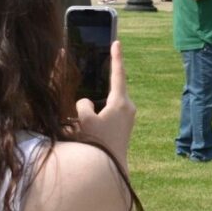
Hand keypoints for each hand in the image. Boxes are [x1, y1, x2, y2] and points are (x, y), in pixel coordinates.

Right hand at [76, 41, 134, 168]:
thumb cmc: (97, 144)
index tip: (117, 42)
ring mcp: (128, 117)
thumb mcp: (83, 121)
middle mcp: (128, 108)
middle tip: (97, 69)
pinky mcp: (124, 126)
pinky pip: (111, 110)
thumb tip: (86, 102)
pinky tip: (91, 117)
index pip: (118, 74)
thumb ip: (83, 105)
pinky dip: (102, 108)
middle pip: (114, 87)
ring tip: (88, 104)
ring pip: (111, 100)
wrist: (111, 168)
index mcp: (121, 102)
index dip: (116, 57)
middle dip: (104, 80)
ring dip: (101, 98)